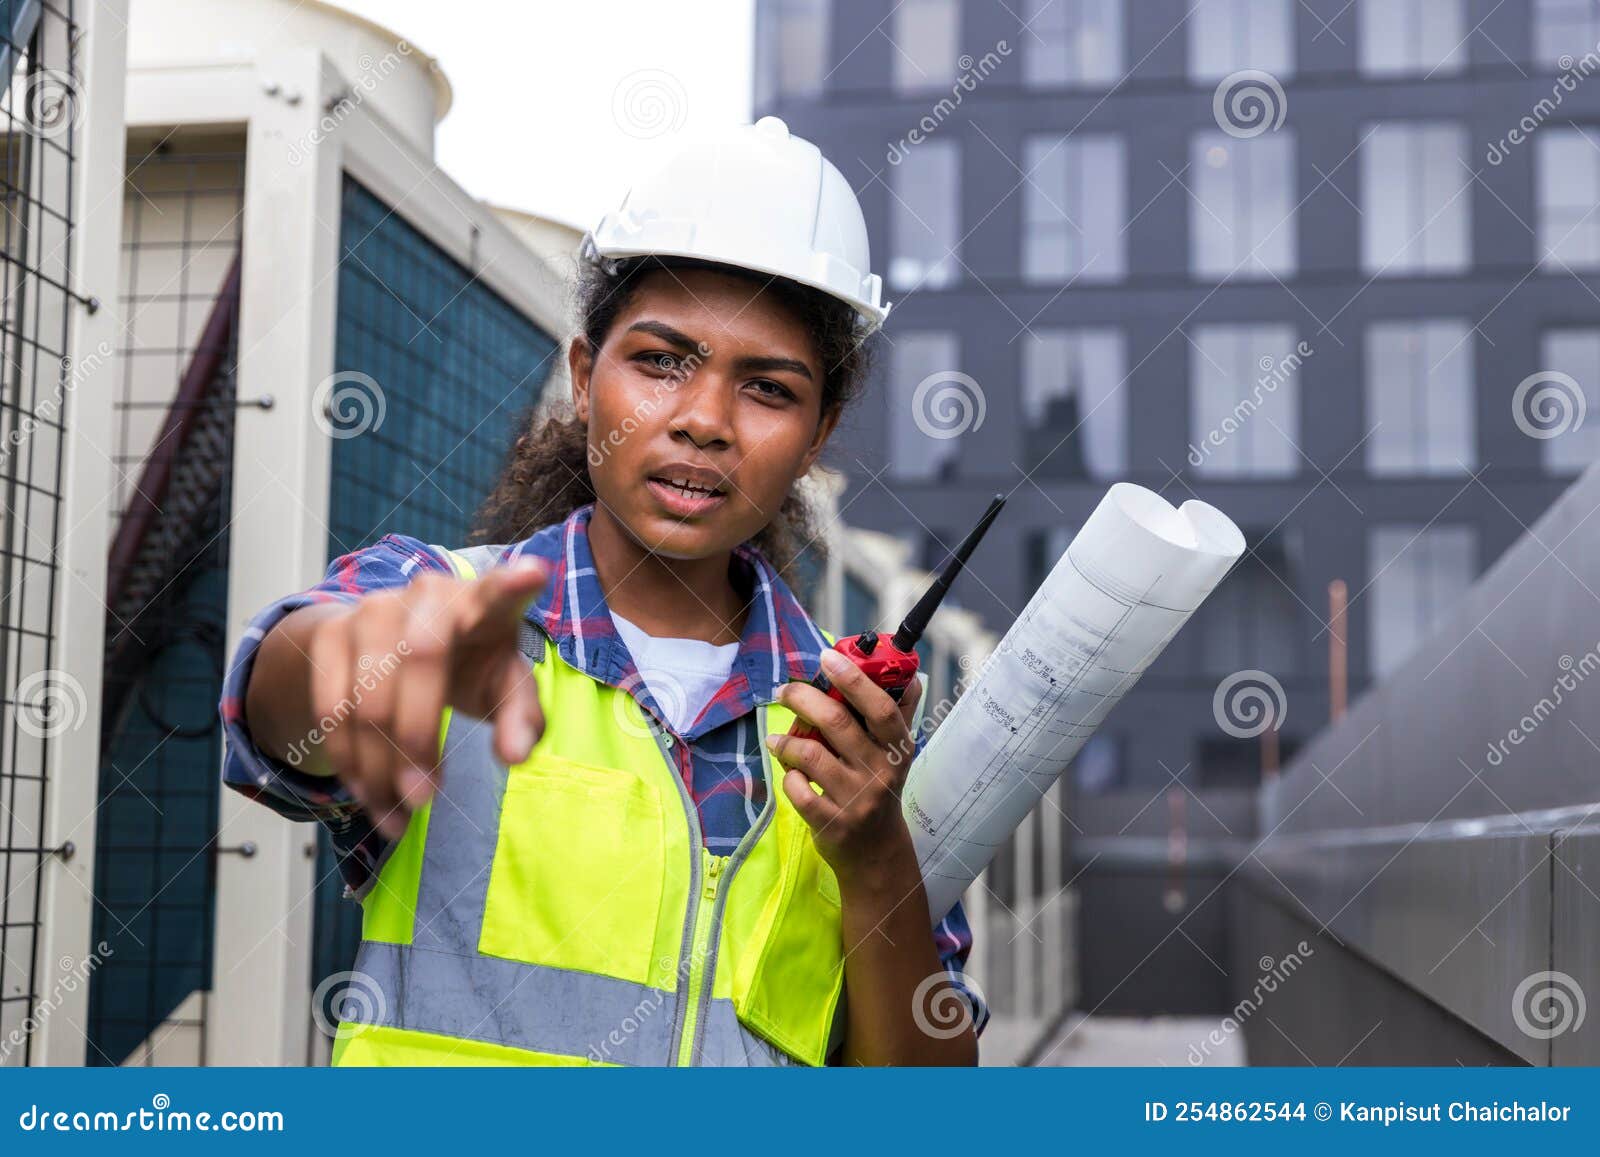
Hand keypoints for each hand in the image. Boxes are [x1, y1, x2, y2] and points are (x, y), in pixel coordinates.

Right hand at [296, 559, 547, 837]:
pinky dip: (349, 761)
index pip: (500, 591)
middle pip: (420, 658)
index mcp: (485, 605)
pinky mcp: (331, 632)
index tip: (534, 572)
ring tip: (399, 814)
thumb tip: (515, 757)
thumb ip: (521, 720)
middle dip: (418, 736)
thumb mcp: (504, 689)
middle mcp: (428, 595)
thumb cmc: (471, 666)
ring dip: (379, 766)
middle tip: (426, 799)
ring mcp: (374, 608)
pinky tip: (369, 794)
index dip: (513, 583)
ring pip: (367, 695)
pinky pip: (331, 708)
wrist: (395, 646)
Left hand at [766, 649, 922, 884]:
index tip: (827, 657)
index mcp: (897, 750)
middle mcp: (880, 773)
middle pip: (838, 723)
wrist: (877, 854)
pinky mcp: (832, 824)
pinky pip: (799, 791)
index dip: (854, 679)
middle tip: (786, 691)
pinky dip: (788, 777)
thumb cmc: (880, 791)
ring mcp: (856, 801)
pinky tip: (790, 773)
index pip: (881, 707)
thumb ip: (898, 714)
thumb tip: (907, 674)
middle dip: (804, 700)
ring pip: (812, 756)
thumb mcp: (895, 756)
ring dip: (788, 742)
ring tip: (777, 739)